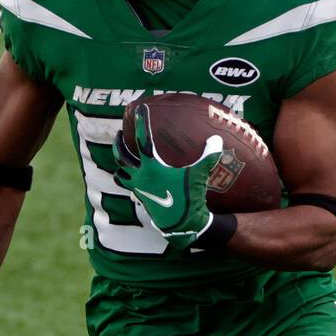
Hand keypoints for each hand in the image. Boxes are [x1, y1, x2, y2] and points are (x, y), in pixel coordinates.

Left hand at [112, 103, 222, 251]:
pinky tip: (130, 177)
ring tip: (120, 156)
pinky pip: (127, 186)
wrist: (181, 225)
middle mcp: (140, 176)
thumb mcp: (199, 175)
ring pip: (120, 172)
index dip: (142, 122)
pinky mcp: (141, 198)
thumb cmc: (189, 198)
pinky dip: (125, 179)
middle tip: (119, 132)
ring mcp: (138, 188)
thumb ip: (208, 156)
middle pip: (121, 156)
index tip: (140, 110)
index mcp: (152, 167)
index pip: (143, 139)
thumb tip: (217, 139)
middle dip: (118, 142)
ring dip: (119, 162)